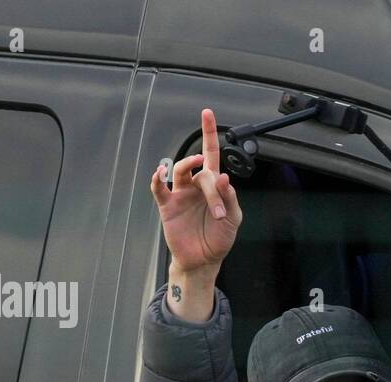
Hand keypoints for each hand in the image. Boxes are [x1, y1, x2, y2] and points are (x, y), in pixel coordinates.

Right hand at [149, 108, 242, 273]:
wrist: (204, 260)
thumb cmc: (219, 238)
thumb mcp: (233, 219)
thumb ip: (230, 198)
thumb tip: (225, 178)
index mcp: (214, 185)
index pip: (212, 153)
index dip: (209, 133)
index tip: (207, 113)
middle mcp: (196, 185)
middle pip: (200, 167)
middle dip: (212, 187)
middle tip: (218, 212)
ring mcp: (180, 194)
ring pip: (180, 170)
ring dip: (189, 169)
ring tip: (203, 182)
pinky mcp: (168, 206)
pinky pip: (159, 188)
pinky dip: (157, 179)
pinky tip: (159, 173)